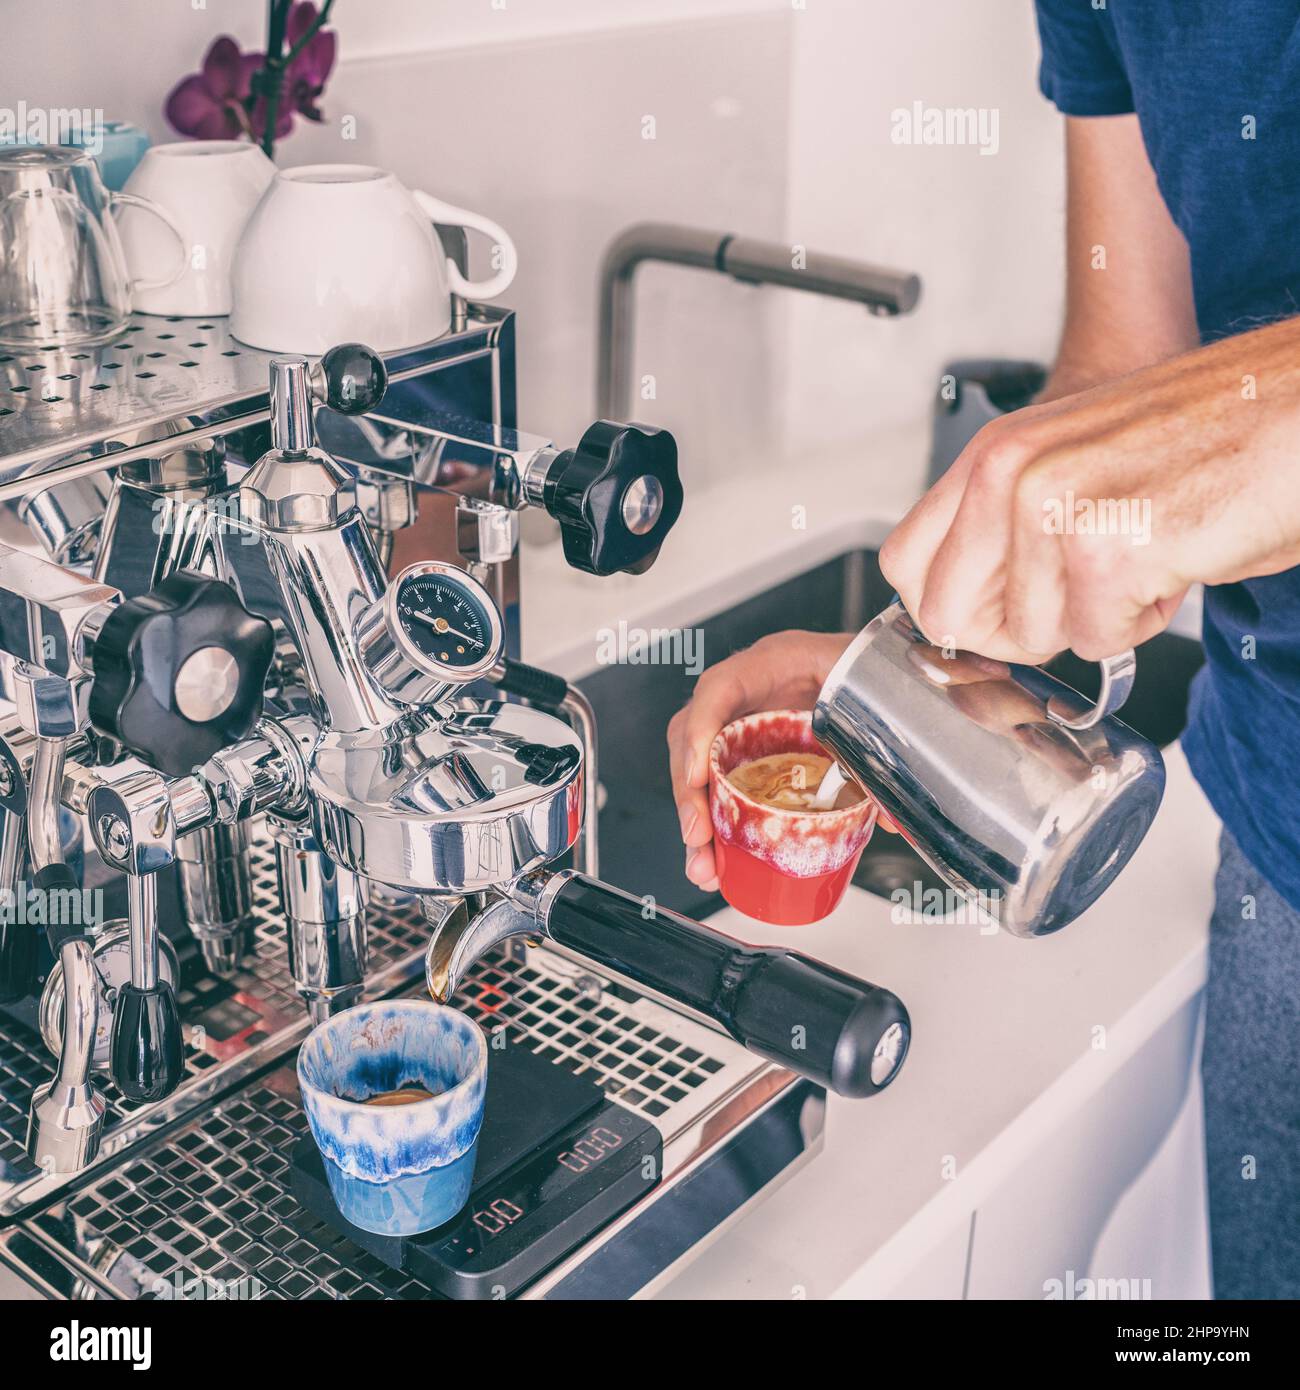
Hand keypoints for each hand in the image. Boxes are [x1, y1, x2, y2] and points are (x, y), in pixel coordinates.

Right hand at [667, 630, 893, 891]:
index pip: (721, 687)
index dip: (700, 728)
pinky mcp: (747, 750)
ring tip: (704, 866)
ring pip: (697, 765)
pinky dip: (714, 822)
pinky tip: (718, 859)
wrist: (876, 671)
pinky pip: (717, 783)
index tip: (697, 775)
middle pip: (693, 734)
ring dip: (696, 817)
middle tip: (698, 836)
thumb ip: (877, 743)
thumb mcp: (871, 691)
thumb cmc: (868, 668)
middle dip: (689, 791)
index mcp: (776, 662)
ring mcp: (742, 720)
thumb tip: (889, 815)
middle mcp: (748, 691)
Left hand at [880, 316, 1299, 662]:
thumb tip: (966, 607)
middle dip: (1017, 628)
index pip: (905, 565)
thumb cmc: (1204, 436)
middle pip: (950, 618)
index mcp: (992, 453)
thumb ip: (1006, 525)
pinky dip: (1143, 619)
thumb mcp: (1073, 464)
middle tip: (1077, 590)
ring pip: (1036, 636)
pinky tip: (1173, 559)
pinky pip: (1099, 640)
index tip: (990, 615)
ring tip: (1145, 551)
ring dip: (1098, 615)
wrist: (1297, 408)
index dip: (947, 609)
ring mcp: (1051, 510)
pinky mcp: (1105, 551)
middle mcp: (1007, 474)